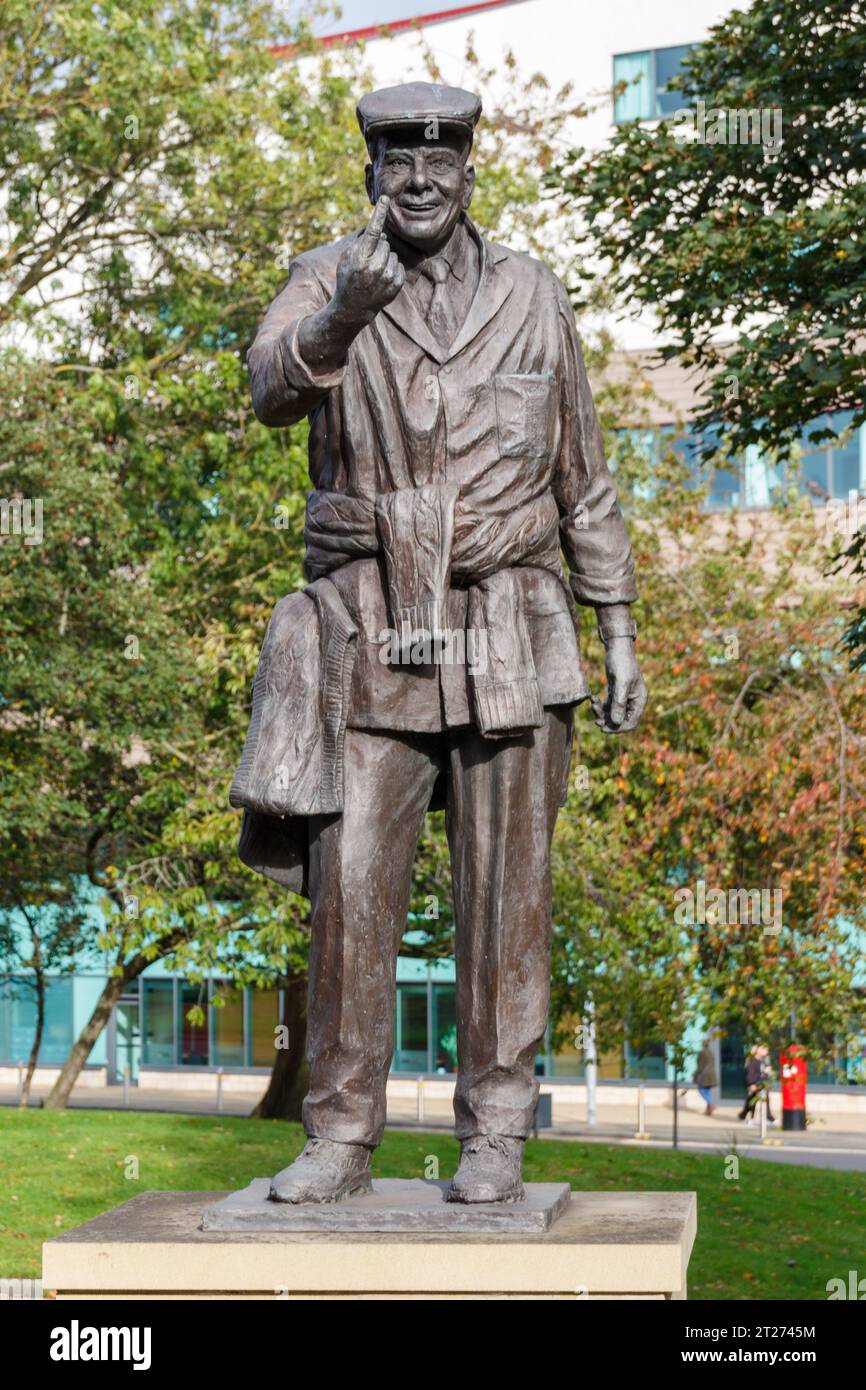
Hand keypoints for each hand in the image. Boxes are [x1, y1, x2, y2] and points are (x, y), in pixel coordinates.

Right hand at [332, 195, 404, 324]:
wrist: (353, 307)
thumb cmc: (348, 277)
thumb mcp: (347, 258)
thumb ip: (361, 242)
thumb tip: (381, 232)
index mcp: (360, 258)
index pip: (373, 230)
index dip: (379, 213)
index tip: (386, 198)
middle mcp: (375, 267)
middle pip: (385, 242)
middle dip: (378, 247)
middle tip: (368, 260)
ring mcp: (387, 277)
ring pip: (393, 253)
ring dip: (385, 258)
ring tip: (374, 271)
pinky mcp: (396, 285)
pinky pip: (399, 265)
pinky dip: (391, 268)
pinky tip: (382, 278)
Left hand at [590, 637, 646, 733]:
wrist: (617, 649)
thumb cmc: (622, 664)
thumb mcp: (621, 683)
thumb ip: (619, 703)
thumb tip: (616, 722)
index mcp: (639, 701)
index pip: (631, 723)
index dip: (618, 728)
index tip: (603, 728)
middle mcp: (633, 701)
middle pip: (621, 721)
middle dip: (608, 721)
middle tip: (595, 720)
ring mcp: (625, 698)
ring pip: (612, 714)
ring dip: (602, 713)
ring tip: (593, 705)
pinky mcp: (616, 694)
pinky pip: (608, 706)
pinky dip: (600, 705)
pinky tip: (593, 699)